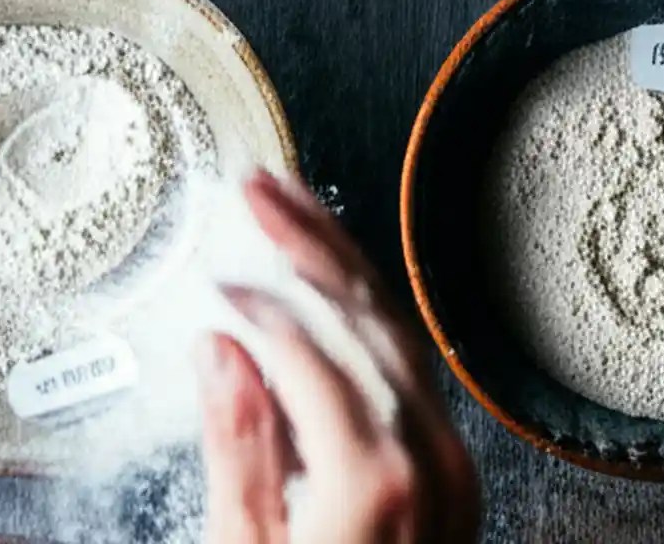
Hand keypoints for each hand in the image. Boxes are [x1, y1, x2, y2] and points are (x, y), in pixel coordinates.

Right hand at [197, 171, 477, 543]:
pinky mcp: (449, 466)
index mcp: (369, 477)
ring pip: (396, 329)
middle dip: (305, 241)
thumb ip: (236, 443)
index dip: (255, 305)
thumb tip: (220, 350)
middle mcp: (425, 457)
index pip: (307, 350)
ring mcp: (449, 460)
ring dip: (341, 260)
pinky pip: (409, 365)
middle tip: (256, 186)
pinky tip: (333, 284)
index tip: (213, 281)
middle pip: (364, 315)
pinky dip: (366, 313)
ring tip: (291, 207)